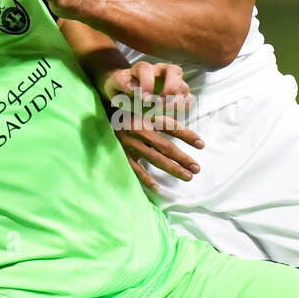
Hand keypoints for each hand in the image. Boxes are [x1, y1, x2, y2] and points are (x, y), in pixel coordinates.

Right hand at [104, 60, 202, 191]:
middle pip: (165, 146)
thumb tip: (182, 117)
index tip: (201, 144)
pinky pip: (135, 169)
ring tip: (187, 176)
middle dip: (183, 158)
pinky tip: (158, 188)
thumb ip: (158, 117)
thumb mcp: (141, 109)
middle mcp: (139, 130)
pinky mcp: (121, 154)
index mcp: (146, 117)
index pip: (170, 126)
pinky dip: (146, 179)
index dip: (187, 135)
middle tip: (197, 168)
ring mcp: (130, 144)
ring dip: (172, 168)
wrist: (97, 116)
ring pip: (154, 159)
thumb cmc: (125, 113)